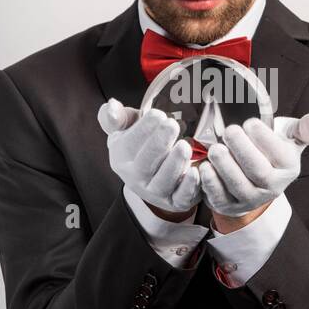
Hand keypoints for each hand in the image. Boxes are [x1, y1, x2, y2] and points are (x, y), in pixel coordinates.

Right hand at [97, 98, 201, 213]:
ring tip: (184, 145)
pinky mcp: (177, 201)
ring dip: (174, 163)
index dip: (143, 129)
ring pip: (163, 182)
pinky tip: (195, 170)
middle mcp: (136, 178)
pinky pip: (181, 197)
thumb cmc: (142, 144)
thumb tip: (112, 106)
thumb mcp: (127, 128)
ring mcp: (156, 192)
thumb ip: (116, 115)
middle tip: (172, 125)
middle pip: (144, 165)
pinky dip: (189, 186)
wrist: (157, 174)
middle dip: (158, 144)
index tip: (158, 114)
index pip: (129, 145)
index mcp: (121, 158)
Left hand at [199, 112, 308, 217]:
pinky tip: (205, 167)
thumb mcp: (288, 137)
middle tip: (229, 131)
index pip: (280, 155)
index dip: (264, 139)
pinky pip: (219, 197)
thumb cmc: (271, 152)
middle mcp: (272, 187)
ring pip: (238, 185)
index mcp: (289, 168)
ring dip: (225, 166)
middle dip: (243, 150)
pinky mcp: (229, 206)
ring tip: (216, 148)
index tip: (250, 122)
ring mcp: (250, 199)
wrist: (253, 180)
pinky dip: (211, 183)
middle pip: (258, 171)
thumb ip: (304, 128)